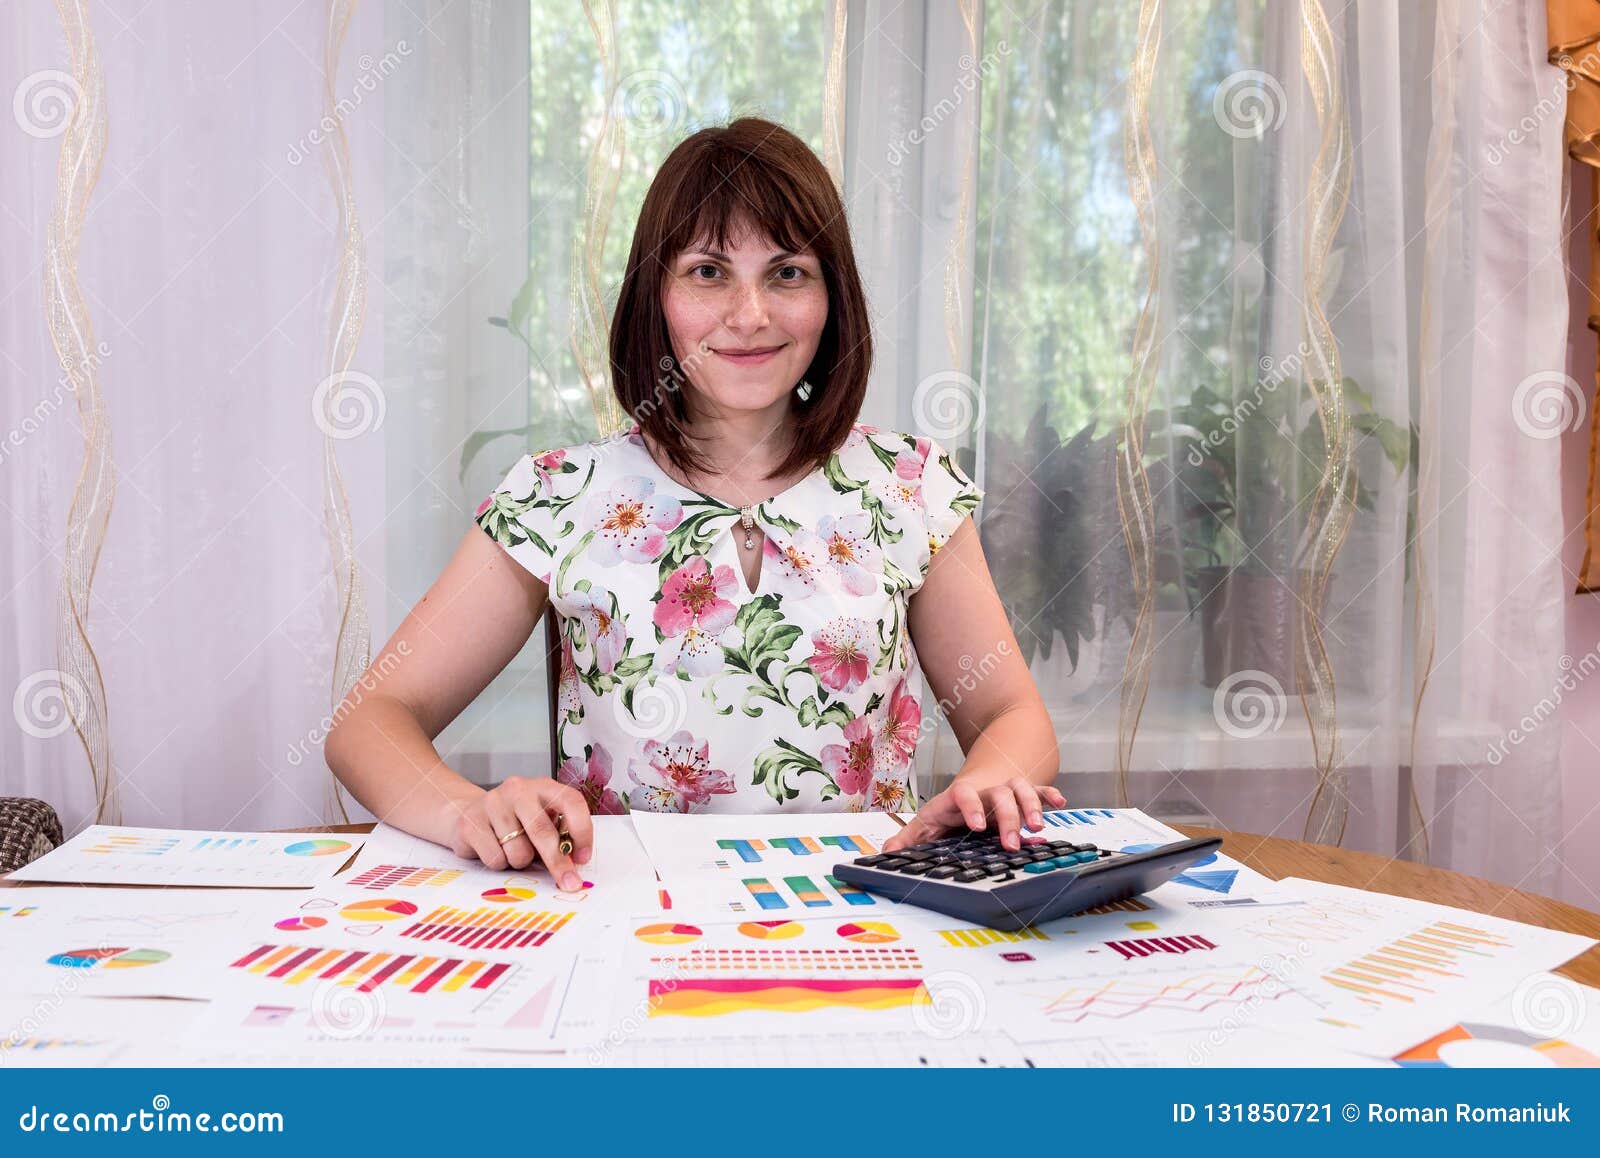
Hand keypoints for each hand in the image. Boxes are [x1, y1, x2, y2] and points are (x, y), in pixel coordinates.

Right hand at [446, 777, 593, 889]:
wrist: (469, 813)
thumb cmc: (515, 822)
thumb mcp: (541, 822)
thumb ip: (558, 837)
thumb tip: (574, 866)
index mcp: (544, 786)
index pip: (571, 802)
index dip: (582, 831)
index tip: (583, 858)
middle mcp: (519, 789)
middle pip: (543, 831)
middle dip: (558, 863)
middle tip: (568, 883)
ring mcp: (493, 803)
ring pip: (518, 852)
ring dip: (520, 862)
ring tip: (512, 849)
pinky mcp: (471, 822)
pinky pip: (495, 859)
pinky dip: (499, 864)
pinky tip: (494, 849)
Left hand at [884, 773, 1064, 853]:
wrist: (980, 777)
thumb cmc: (954, 808)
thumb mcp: (930, 821)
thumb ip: (911, 837)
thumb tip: (887, 852)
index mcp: (961, 796)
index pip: (964, 794)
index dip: (971, 807)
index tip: (977, 827)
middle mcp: (986, 790)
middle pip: (999, 795)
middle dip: (1007, 818)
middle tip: (1012, 843)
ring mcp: (1007, 789)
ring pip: (1022, 789)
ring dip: (1031, 806)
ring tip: (1038, 828)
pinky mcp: (1026, 794)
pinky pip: (1041, 789)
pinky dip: (1050, 794)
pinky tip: (1059, 804)